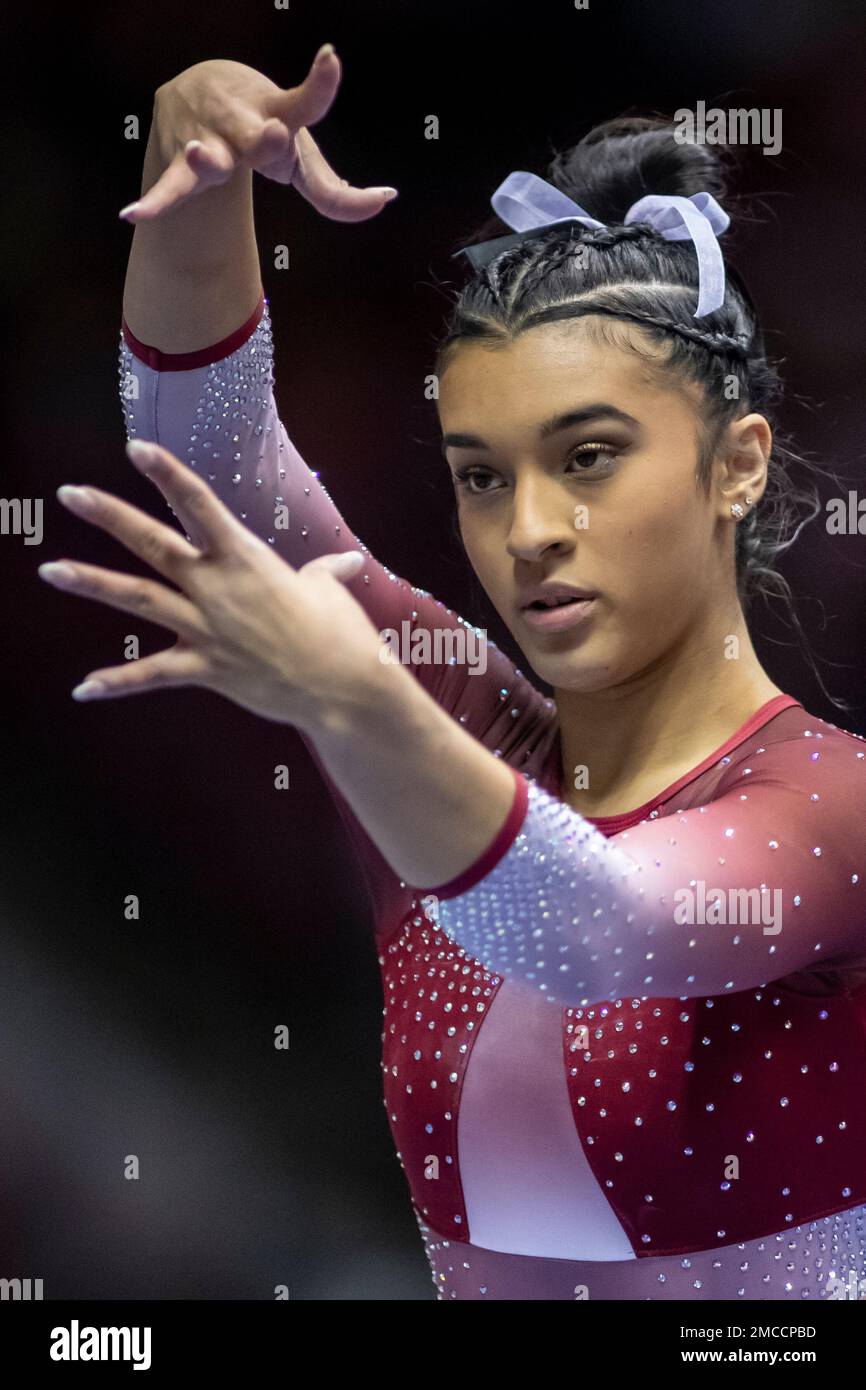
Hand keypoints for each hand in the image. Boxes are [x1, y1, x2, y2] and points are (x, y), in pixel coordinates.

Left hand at [38, 440, 389, 728]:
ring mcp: (207, 628)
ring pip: (138, 599)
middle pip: (153, 542)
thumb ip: (326, 573)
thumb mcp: (330, 591)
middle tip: (69, 493)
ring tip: (51, 569)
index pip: (199, 504)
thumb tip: (347, 564)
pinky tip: (83, 688)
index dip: (166, 473)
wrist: (342, 688)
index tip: (136, 448)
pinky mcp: (205, 670)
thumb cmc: (341, 634)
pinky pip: (152, 674)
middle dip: (109, 515)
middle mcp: (217, 587)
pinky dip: (116, 682)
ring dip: (91, 583)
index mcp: (245, 557)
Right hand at [121, 52, 396, 222]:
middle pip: (257, 136)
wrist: (198, 91)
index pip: (305, 102)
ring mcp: (212, 141)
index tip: (330, 58)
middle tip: (275, 135)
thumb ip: (337, 190)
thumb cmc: (260, 128)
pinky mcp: (184, 162)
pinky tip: (133, 214)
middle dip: (265, 139)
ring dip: (207, 158)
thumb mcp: (299, 155)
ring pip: (210, 155)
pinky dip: (155, 201)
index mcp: (278, 115)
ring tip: (203, 155)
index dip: (320, 85)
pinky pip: (170, 186)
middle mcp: (243, 122)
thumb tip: (387, 198)